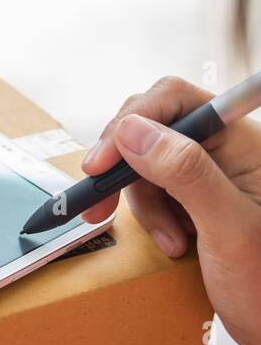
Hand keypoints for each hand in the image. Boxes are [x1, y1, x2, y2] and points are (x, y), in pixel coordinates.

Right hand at [82, 75, 260, 344]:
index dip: (130, 123)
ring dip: (143, 204)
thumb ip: (185, 173)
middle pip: (152, 128)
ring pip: (146, 163)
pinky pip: (154, 192)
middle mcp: (227, 152)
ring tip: (169, 241)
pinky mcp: (199, 201)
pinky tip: (173, 244)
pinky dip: (151, 218)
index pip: (174, 100)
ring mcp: (212, 177)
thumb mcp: (230, 229)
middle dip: (125, 165)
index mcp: (244, 143)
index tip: (101, 164)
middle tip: (101, 201)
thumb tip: (133, 131)